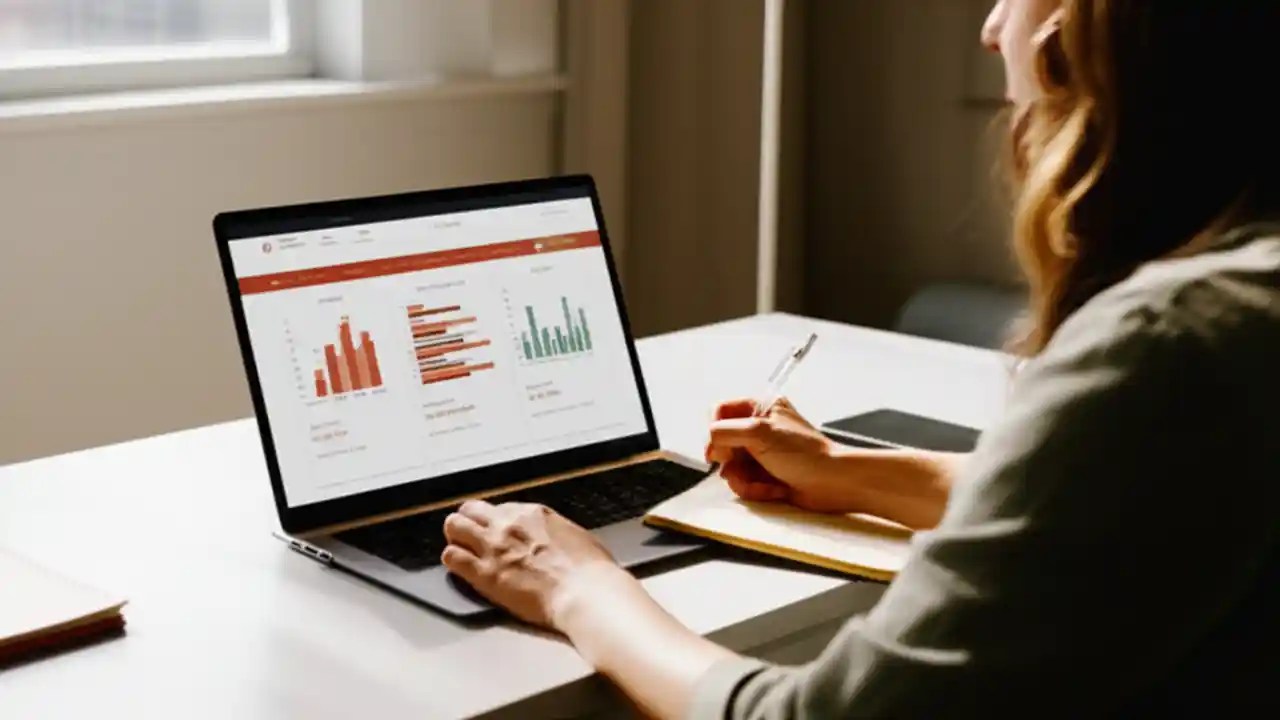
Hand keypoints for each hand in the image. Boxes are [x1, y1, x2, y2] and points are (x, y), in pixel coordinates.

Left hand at [441, 499, 632, 628]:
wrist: (586, 593)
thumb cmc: (590, 572)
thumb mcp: (576, 537)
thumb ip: (555, 533)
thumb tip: (555, 540)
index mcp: (532, 514)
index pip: (498, 507)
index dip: (494, 520)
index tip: (495, 529)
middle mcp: (508, 525)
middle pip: (470, 510)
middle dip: (468, 522)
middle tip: (469, 535)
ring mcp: (493, 547)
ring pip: (454, 527)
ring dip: (455, 536)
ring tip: (458, 547)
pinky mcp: (483, 574)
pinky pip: (451, 557)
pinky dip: (452, 559)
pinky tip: (457, 565)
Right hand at [704, 397, 856, 512]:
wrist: (833, 483)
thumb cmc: (806, 454)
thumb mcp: (760, 433)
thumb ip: (725, 432)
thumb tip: (709, 442)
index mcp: (761, 408)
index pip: (720, 412)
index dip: (715, 431)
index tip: (718, 449)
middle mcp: (760, 428)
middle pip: (722, 444)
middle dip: (731, 461)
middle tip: (742, 465)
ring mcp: (762, 453)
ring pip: (730, 467)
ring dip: (743, 480)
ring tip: (764, 483)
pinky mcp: (766, 475)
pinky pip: (744, 483)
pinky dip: (755, 490)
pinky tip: (773, 490)